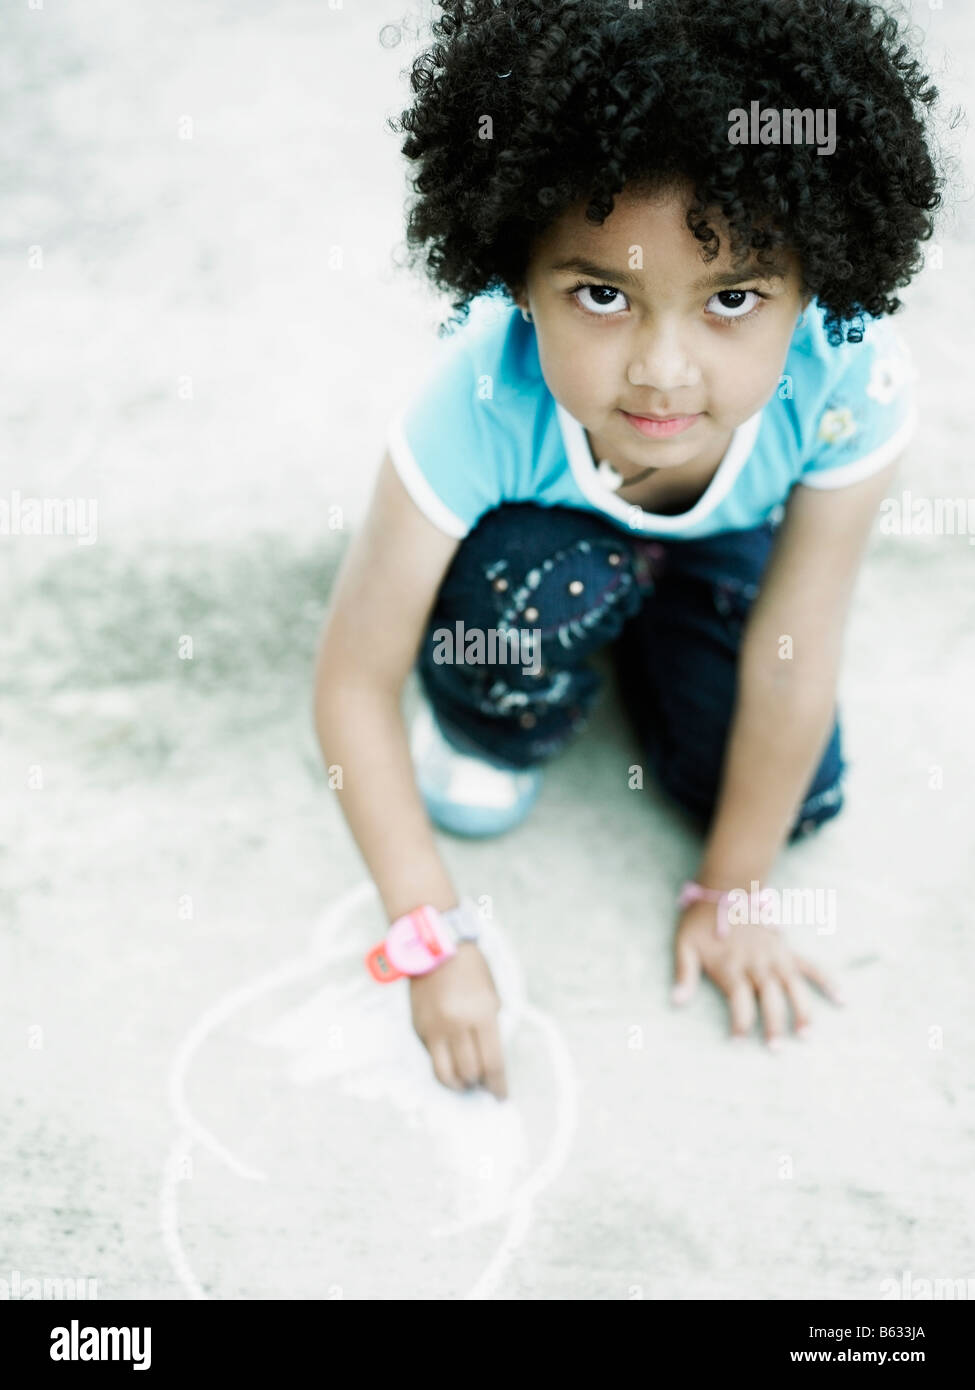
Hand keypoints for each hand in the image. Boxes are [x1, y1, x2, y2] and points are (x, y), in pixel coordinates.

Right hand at [409, 942, 508, 1098]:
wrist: (436, 947)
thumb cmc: (472, 969)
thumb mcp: (492, 996)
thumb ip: (492, 1028)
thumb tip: (490, 1061)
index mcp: (482, 1013)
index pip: (493, 1063)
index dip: (498, 1085)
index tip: (501, 1097)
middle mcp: (458, 1024)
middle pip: (470, 1072)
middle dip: (480, 1084)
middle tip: (484, 1086)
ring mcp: (436, 1028)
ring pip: (446, 1074)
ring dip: (459, 1084)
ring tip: (466, 1083)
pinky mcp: (420, 1028)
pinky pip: (433, 1059)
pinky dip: (444, 1067)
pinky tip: (452, 1066)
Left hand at [671, 897, 844, 1046]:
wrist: (722, 889)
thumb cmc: (699, 921)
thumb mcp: (683, 945)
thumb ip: (683, 974)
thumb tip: (677, 1001)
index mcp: (731, 966)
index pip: (739, 1002)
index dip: (740, 1024)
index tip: (737, 1042)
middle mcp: (756, 963)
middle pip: (770, 999)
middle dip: (774, 1025)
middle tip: (777, 1049)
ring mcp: (774, 955)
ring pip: (793, 987)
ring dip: (802, 1010)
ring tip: (807, 1034)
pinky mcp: (785, 948)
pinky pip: (810, 966)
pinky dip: (826, 980)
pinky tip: (841, 998)